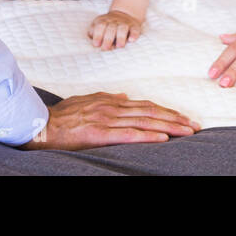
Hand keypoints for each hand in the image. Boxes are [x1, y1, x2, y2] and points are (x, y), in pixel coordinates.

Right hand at [21, 92, 198, 150]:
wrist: (41, 125)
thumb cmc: (63, 116)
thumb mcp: (87, 100)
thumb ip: (107, 98)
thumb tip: (126, 96)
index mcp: (111, 101)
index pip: (146, 106)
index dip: (167, 111)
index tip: (183, 118)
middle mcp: (113, 107)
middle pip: (151, 112)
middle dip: (175, 119)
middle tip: (194, 126)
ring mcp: (107, 119)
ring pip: (145, 121)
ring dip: (169, 126)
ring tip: (186, 131)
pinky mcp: (100, 133)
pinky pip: (129, 134)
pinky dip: (148, 136)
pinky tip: (162, 138)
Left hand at [89, 9, 143, 49]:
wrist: (124, 13)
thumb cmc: (108, 25)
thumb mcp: (98, 26)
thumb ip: (94, 33)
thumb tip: (94, 43)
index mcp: (104, 20)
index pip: (100, 26)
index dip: (98, 35)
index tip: (96, 44)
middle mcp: (115, 21)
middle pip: (111, 28)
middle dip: (108, 39)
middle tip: (106, 48)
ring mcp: (125, 23)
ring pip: (123, 28)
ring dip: (121, 37)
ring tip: (119, 46)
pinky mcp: (134, 26)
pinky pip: (135, 29)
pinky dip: (134, 35)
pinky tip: (131, 40)